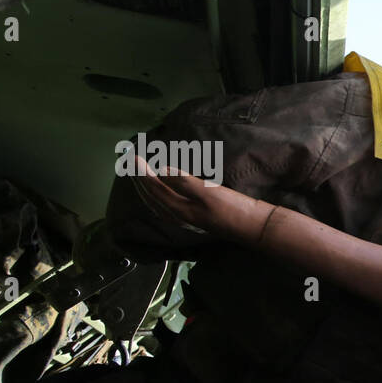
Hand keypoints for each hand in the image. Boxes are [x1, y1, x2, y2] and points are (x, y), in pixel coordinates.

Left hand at [132, 156, 269, 242]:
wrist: (252, 227)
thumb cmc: (232, 208)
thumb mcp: (208, 191)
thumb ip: (183, 181)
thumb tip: (160, 169)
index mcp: (178, 208)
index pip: (153, 187)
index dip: (142, 171)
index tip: (133, 155)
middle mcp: (176, 216)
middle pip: (150, 196)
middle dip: (138, 179)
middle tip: (129, 161)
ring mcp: (183, 219)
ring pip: (155, 203)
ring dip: (145, 188)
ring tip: (138, 175)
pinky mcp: (191, 219)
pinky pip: (164, 207)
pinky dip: (156, 197)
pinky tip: (159, 194)